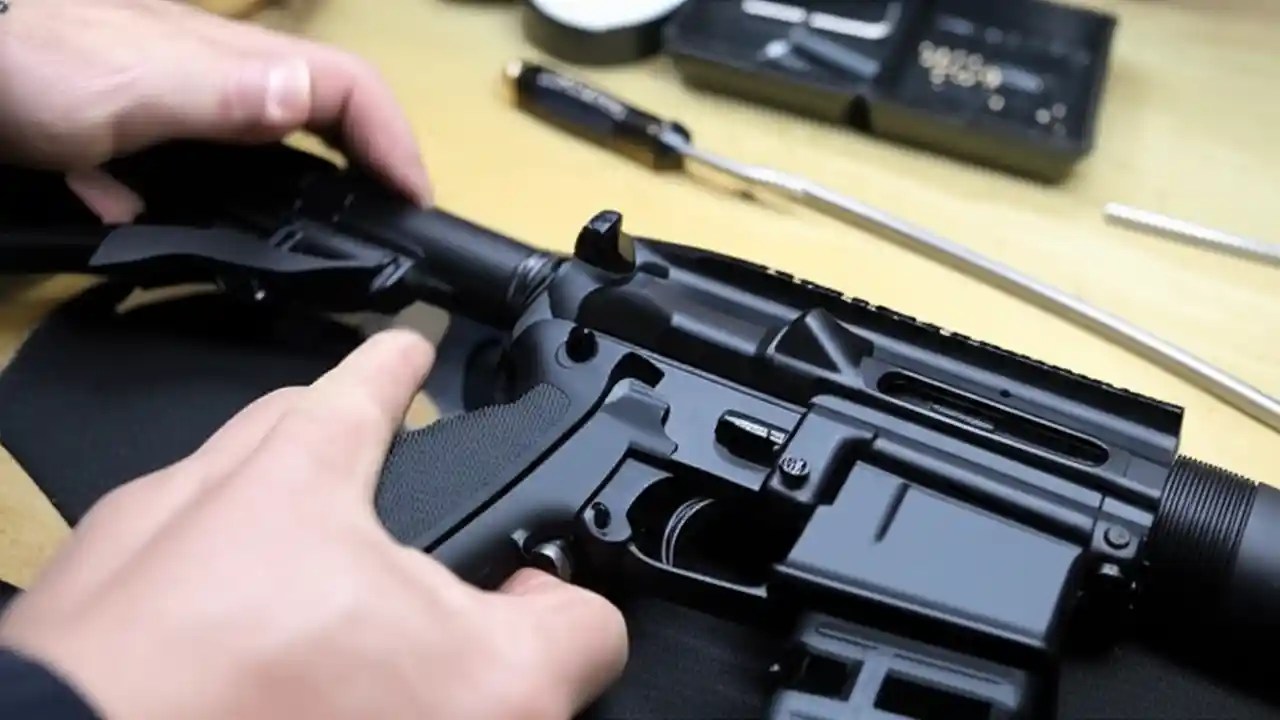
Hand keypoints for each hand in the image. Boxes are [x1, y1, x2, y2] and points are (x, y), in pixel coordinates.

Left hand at [0, 0, 430, 220]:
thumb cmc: (31, 64)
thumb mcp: (127, 90)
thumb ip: (217, 95)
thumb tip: (307, 99)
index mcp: (233, 65)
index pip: (349, 88)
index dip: (395, 140)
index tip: (415, 206)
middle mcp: (216, 78)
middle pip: (319, 114)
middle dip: (364, 165)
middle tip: (377, 235)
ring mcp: (174, 98)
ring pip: (260, 142)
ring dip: (296, 187)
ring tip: (305, 250)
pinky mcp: (129, 124)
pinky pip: (190, 162)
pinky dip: (199, 198)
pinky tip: (160, 230)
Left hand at [0, 330, 627, 719]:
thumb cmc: (267, 713)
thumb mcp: (485, 683)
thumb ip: (566, 631)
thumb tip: (580, 618)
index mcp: (298, 467)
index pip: (369, 375)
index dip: (405, 358)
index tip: (415, 344)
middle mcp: (193, 490)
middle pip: (272, 428)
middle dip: (320, 434)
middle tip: (367, 472)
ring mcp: (116, 562)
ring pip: (199, 511)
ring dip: (251, 534)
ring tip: (300, 598)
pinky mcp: (64, 635)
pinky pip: (140, 595)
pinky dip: (186, 616)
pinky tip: (219, 671)